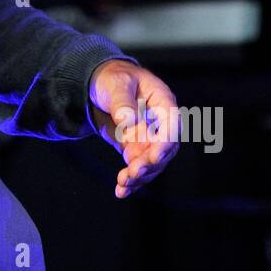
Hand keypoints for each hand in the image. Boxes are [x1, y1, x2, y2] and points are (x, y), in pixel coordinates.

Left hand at [88, 59, 179, 198]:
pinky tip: (121, 192)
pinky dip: (130, 181)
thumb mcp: (115, 84)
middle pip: (164, 149)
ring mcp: (148, 138)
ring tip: (123, 183)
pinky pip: (137, 167)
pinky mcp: (134, 149)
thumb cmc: (112, 78)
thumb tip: (129, 121)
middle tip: (134, 172)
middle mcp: (160, 123)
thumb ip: (122, 102)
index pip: (172, 124)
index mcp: (162, 101)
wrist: (98, 85)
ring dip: (140, 176)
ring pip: (152, 164)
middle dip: (150, 163)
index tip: (154, 157)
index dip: (166, 142)